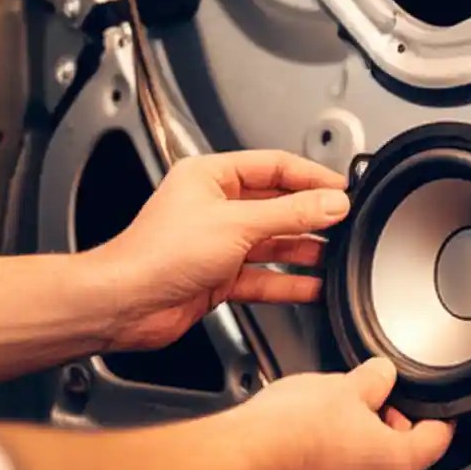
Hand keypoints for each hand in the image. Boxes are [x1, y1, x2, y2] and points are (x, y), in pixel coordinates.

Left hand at [86, 150, 348, 350]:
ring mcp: (218, 244)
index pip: (273, 166)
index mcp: (210, 177)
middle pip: (276, 206)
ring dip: (303, 250)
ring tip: (335, 254)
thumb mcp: (237, 225)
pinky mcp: (220, 277)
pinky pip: (265, 277)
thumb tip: (329, 203)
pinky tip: (313, 286)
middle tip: (343, 221)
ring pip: (272, 243)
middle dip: (310, 216)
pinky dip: (289, 283)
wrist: (127, 304)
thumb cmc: (156, 255)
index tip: (340, 188)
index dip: (309, 176)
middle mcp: (214, 208)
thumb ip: (290, 214)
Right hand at [234, 357, 453, 469]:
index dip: (438, 417)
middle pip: (399, 460)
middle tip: (365, 406)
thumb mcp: (344, 385)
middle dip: (386, 431)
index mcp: (396, 464)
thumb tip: (382, 376)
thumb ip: (375, 380)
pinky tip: (308, 450)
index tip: (435, 411)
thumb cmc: (290, 429)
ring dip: (355, 454)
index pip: (437, 440)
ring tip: (329, 426)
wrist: (241, 460)